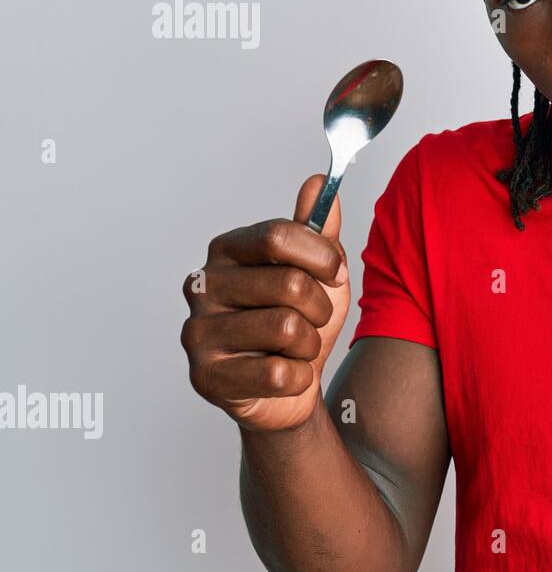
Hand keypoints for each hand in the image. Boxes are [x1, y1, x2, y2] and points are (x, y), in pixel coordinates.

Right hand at [181, 174, 349, 432]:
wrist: (289, 388)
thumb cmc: (300, 321)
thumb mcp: (318, 271)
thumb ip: (317, 231)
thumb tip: (319, 183)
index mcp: (227, 250)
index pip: (280, 235)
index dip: (322, 257)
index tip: (334, 274)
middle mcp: (202, 285)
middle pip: (290, 284)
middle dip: (320, 308)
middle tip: (313, 320)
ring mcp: (197, 332)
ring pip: (287, 329)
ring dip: (309, 344)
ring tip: (295, 348)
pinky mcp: (204, 376)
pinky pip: (278, 373)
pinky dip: (298, 377)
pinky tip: (282, 375)